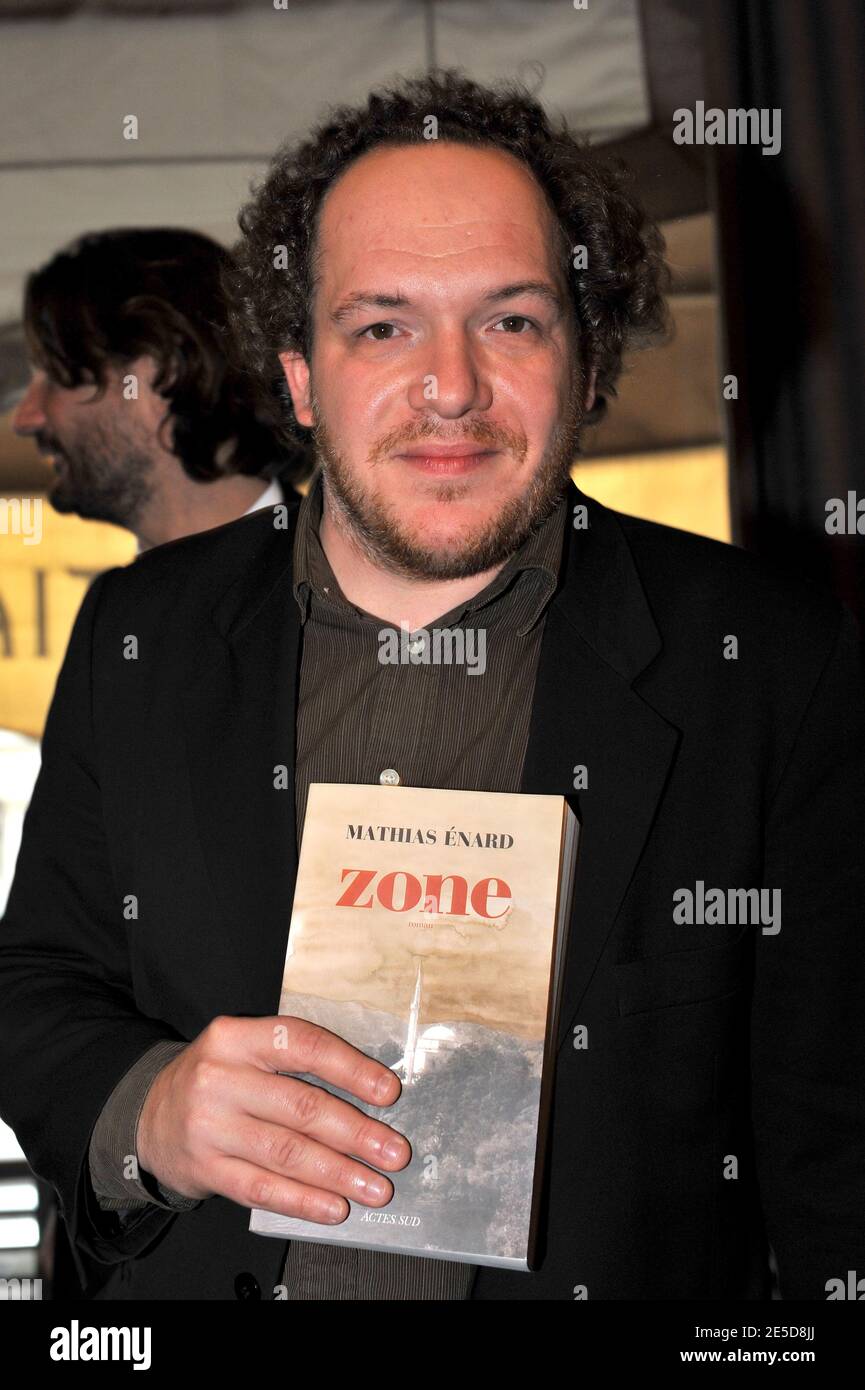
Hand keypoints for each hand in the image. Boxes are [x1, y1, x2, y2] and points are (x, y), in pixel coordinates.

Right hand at [135, 1014, 409, 1223]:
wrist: (148, 1113)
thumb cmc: (218, 1078)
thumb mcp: (245, 1050)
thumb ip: (295, 1062)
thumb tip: (369, 1092)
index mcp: (236, 1037)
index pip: (303, 1046)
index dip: (350, 1069)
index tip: (387, 1091)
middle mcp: (220, 1078)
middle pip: (300, 1106)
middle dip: (356, 1132)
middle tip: (394, 1151)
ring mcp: (209, 1126)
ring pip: (286, 1152)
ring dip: (338, 1173)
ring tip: (374, 1186)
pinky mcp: (205, 1169)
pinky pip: (262, 1188)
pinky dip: (303, 1200)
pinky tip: (333, 1206)